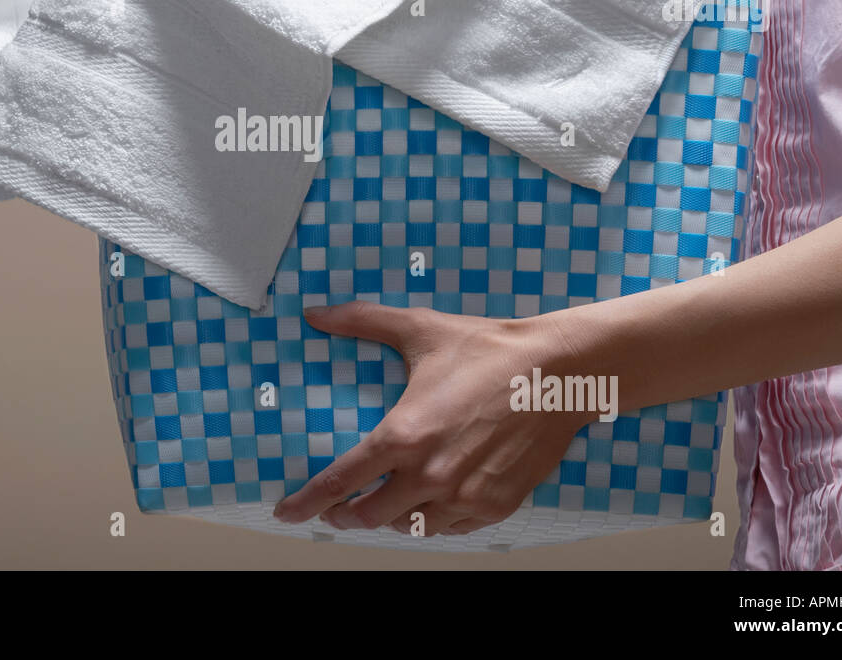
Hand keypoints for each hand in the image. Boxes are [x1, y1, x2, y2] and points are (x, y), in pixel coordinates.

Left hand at [272, 301, 590, 536]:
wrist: (556, 371)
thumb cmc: (487, 349)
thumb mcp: (419, 330)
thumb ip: (362, 321)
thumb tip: (316, 313)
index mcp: (403, 436)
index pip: (339, 482)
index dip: (306, 502)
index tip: (285, 512)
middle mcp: (429, 475)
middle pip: (369, 516)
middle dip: (346, 515)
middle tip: (338, 509)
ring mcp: (464, 496)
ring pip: (410, 527)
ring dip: (391, 518)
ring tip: (385, 504)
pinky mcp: (495, 506)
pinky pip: (451, 528)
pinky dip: (435, 520)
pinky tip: (431, 504)